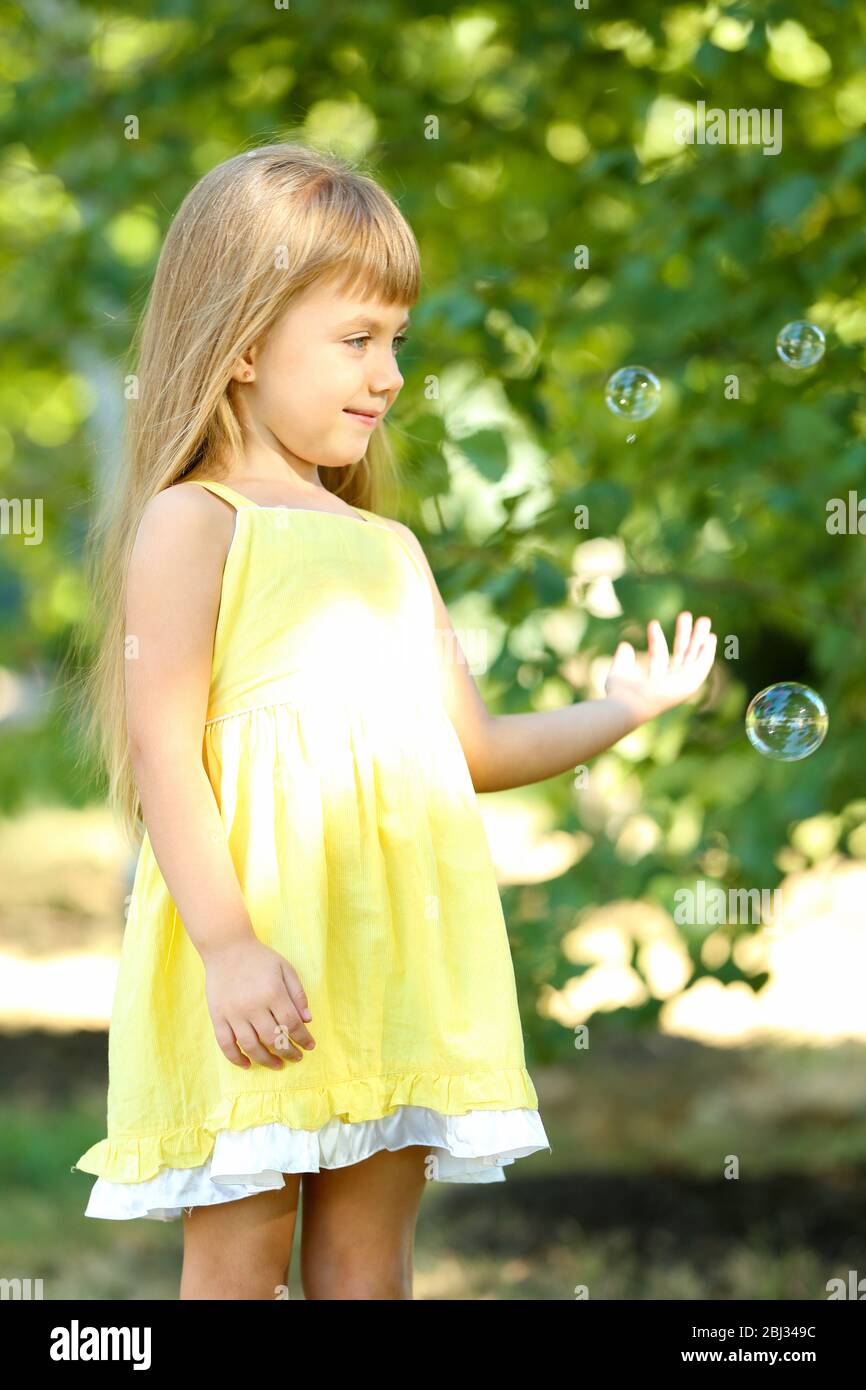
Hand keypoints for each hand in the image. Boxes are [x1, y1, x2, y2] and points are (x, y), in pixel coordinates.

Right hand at [203, 938, 315, 1069]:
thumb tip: (308, 1020)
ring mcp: (233, 1013)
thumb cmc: (260, 958)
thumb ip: (298, 994)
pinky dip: (236, 1058)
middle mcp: (253, 1006)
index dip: (303, 1038)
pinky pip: (226, 1044)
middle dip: (288, 1052)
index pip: (291, 1024)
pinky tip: (248, 1064)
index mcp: (273, 992)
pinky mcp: (218, 1017)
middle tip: (296, 1057)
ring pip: (250, 1046)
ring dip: (266, 1060)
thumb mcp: (285, 969)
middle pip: (273, 1039)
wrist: (226, 947)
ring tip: (277, 1065)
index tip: (310, 1046)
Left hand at [604, 611, 716, 725]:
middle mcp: (670, 682)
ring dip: (700, 638)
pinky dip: (708, 652)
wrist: (630, 703)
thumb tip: (625, 644)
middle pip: (680, 654)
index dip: (656, 638)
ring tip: (704, 620)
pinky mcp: (691, 684)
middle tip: (686, 615)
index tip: (652, 623)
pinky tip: (711, 637)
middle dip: (684, 634)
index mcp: (654, 680)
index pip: (657, 654)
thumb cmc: (622, 692)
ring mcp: (681, 684)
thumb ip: (623, 658)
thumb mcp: (620, 670)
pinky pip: (703, 665)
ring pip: (693, 657)